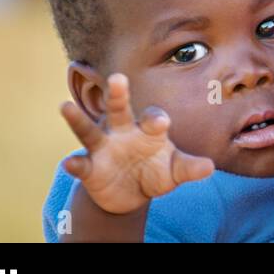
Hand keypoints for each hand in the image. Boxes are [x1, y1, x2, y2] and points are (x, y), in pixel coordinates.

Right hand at [59, 73, 214, 215]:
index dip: (155, 118)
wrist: (131, 194)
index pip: (152, 117)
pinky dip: (74, 163)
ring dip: (77, 119)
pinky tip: (69, 162)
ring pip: (89, 130)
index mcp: (148, 129)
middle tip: (118, 78)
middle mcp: (123, 132)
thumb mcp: (174, 171)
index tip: (160, 123)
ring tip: (65, 106)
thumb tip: (209, 167)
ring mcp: (103, 148)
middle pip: (119, 109)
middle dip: (118, 94)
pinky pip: (81, 164)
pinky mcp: (89, 168)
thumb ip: (189, 167)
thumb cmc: (156, 172)